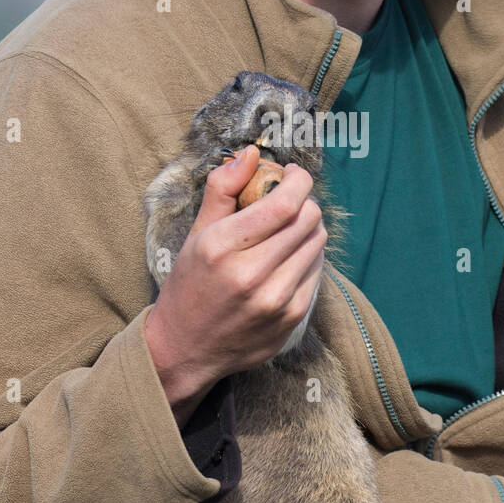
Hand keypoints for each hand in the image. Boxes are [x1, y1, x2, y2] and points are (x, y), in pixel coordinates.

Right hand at [144, 144, 326, 422]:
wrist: (186, 349)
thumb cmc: (189, 285)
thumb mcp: (196, 234)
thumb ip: (222, 189)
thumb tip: (251, 153)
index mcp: (222, 247)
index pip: (284, 203)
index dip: (298, 180)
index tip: (293, 174)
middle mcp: (251, 274)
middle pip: (309, 220)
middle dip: (305, 202)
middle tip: (290, 201)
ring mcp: (275, 301)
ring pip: (318, 244)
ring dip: (309, 228)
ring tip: (288, 230)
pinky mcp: (291, 319)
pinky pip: (317, 272)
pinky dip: (308, 257)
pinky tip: (288, 259)